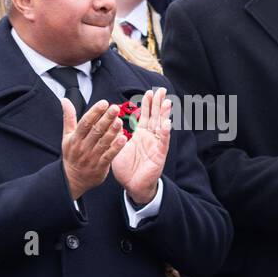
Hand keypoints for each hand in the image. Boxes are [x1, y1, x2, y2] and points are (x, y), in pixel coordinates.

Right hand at [62, 98, 124, 200]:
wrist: (72, 179)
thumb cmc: (72, 154)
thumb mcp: (67, 136)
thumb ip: (69, 117)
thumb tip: (64, 100)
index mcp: (75, 138)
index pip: (85, 123)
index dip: (94, 112)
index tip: (104, 103)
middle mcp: (83, 147)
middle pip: (95, 131)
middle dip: (106, 119)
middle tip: (115, 108)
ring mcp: (91, 157)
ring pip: (103, 142)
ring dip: (112, 131)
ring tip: (120, 121)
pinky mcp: (100, 167)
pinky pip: (109, 156)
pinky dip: (116, 147)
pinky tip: (124, 138)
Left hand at [112, 87, 171, 204]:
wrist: (132, 186)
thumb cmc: (126, 168)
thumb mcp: (118, 148)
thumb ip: (116, 135)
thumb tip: (111, 123)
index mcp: (140, 135)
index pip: (146, 116)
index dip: (147, 104)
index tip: (148, 92)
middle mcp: (150, 138)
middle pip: (156, 117)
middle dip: (158, 104)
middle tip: (161, 90)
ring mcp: (156, 145)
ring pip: (162, 127)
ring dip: (164, 114)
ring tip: (167, 102)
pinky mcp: (159, 155)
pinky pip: (163, 142)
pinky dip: (165, 133)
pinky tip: (167, 124)